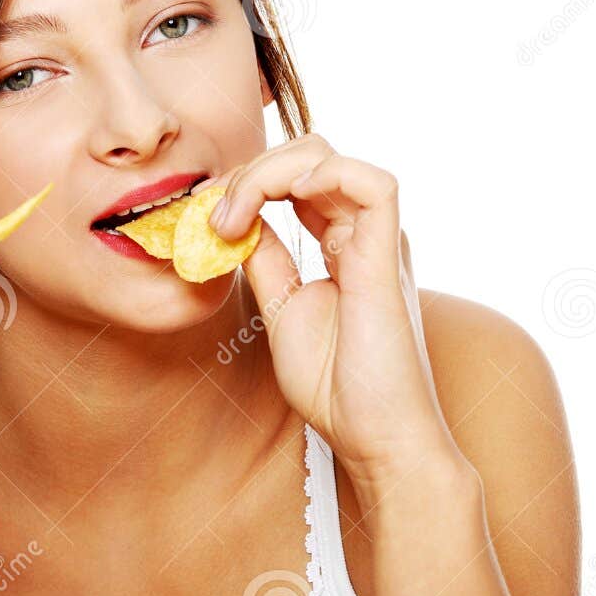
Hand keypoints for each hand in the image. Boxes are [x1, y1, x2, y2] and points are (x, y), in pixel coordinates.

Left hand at [198, 135, 466, 482]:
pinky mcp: (387, 260)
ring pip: (330, 158)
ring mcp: (379, 242)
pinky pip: (375, 185)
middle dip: (250, 172)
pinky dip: (327, 174)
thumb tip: (239, 221)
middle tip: (215, 216)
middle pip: (308, 156)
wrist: (377, 439)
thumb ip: (266, 260)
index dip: (247, 183)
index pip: (295, 178)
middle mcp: (364, 234)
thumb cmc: (338, 388)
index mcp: (343, 244)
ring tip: (236, 214)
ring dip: (269, 171)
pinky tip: (289, 195)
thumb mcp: (282, 309)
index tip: (208, 219)